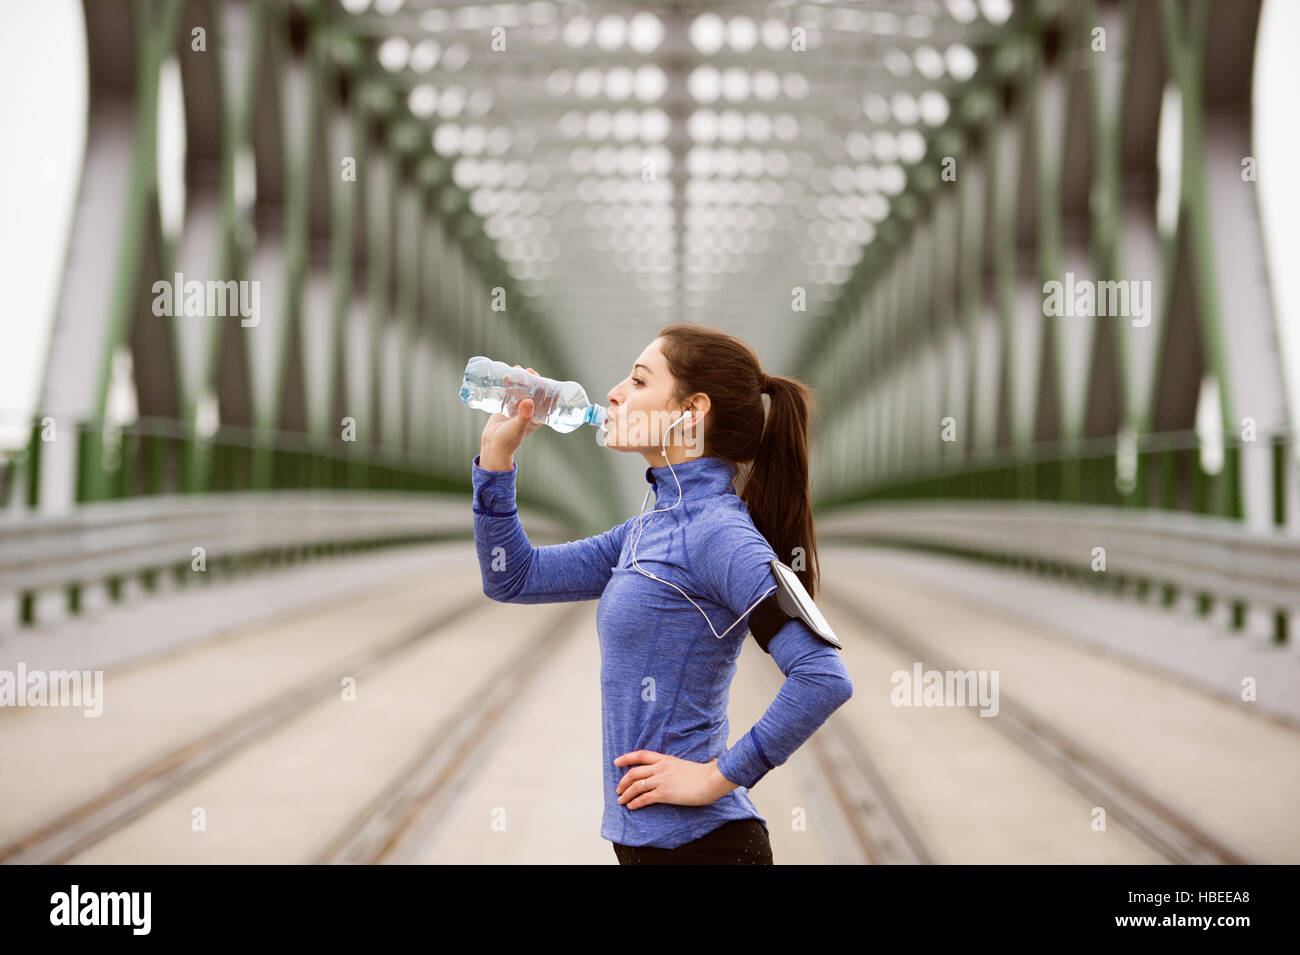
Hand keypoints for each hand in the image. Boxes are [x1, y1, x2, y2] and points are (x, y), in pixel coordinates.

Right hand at [480, 364, 547, 467]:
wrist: (492, 445)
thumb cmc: (508, 441)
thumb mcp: (518, 427)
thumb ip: (524, 415)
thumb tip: (528, 401)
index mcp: (538, 417)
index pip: (547, 401)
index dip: (548, 389)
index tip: (545, 379)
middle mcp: (530, 412)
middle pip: (534, 393)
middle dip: (532, 381)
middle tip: (528, 370)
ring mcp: (519, 409)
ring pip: (522, 391)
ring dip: (520, 380)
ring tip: (516, 369)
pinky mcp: (508, 407)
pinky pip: (511, 393)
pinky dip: (509, 385)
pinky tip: (506, 376)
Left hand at [614, 751, 738, 809]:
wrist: (712, 779)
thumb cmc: (705, 773)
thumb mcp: (686, 764)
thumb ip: (678, 766)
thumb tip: (681, 769)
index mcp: (666, 759)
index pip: (641, 755)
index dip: (626, 758)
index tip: (616, 762)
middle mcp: (661, 768)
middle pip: (634, 773)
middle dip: (623, 782)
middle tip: (618, 789)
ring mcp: (662, 780)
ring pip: (636, 786)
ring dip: (626, 795)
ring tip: (621, 801)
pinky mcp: (664, 793)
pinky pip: (644, 798)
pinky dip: (635, 803)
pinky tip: (632, 807)